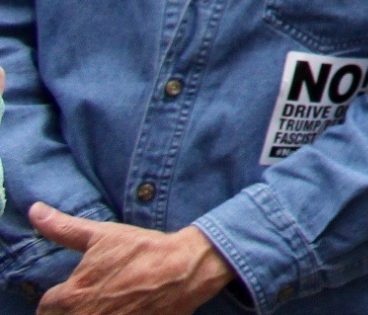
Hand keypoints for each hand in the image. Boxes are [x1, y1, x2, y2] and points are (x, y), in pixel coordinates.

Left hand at [28, 209, 234, 313]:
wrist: (186, 269)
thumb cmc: (143, 250)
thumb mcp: (102, 235)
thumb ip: (63, 228)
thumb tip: (34, 210)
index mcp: (71, 296)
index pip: (47, 306)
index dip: (62, 295)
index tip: (78, 287)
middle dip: (74, 309)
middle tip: (95, 296)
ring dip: (91, 312)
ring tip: (109, 303)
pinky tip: (125, 309)